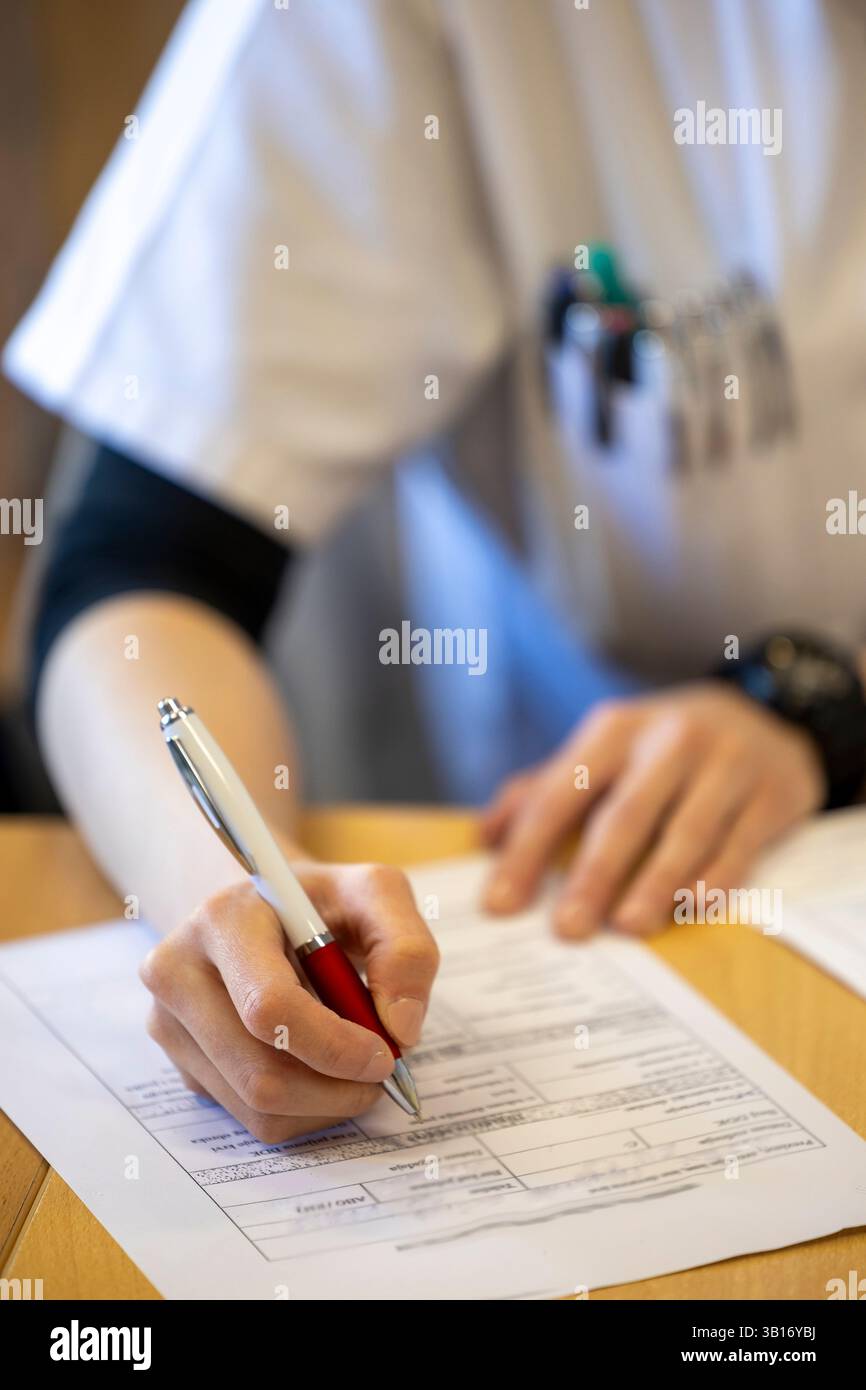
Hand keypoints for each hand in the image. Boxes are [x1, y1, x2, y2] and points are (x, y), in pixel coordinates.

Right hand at [140, 859, 437, 1141]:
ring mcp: (170, 1023)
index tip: (384, 1054)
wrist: (261, 909)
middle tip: (381, 1071)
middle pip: (260, 1075)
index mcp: (223, 921)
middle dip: (336, 1088)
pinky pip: (249, 1118)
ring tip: (354, 1068)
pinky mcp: (181, 1063)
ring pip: (256, 1108)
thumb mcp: (375, 894)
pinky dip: (302, 1109)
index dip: (334, 1046)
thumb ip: (406, 949)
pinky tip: (319, 1068)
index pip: (270, 1008)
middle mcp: (178, 972)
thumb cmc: (320, 903)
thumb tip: (401, 1029)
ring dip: (324, 1104)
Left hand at [481, 683, 824, 936]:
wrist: (765, 715)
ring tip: (628, 926)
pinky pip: (741, 841)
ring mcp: (728, 762)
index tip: (500, 905)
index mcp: (614, 729)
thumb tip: (485, 837)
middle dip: (593, 875)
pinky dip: (717, 876)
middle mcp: (670, 739)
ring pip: (686, 831)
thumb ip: (544, 790)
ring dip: (655, 883)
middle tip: (568, 929)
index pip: (561, 794)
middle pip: (625, 815)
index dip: (527, 851)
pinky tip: (692, 906)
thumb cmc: (661, 749)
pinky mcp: (774, 791)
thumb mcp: (604, 751)